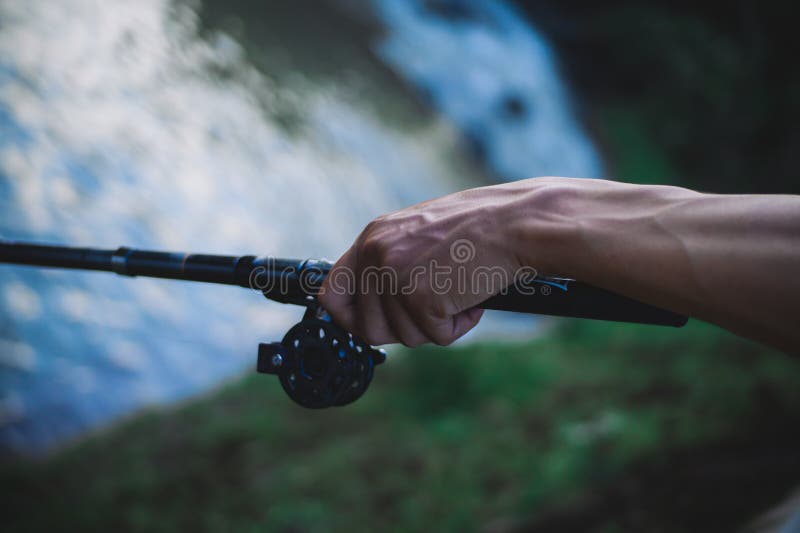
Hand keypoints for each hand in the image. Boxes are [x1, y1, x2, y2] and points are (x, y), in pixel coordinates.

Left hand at [318, 178, 575, 345]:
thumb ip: (389, 265)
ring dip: (436, 325)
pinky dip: (460, 326)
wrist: (516, 223)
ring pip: (406, 337)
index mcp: (372, 237)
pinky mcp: (422, 298)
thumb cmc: (478, 229)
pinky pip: (437, 337)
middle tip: (435, 308)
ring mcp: (396, 277)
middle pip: (368, 328)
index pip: (332, 294)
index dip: (348, 320)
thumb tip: (370, 312)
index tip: (368, 327)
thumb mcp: (418, 235)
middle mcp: (376, 255)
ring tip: (459, 291)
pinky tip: (472, 297)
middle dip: (403, 328)